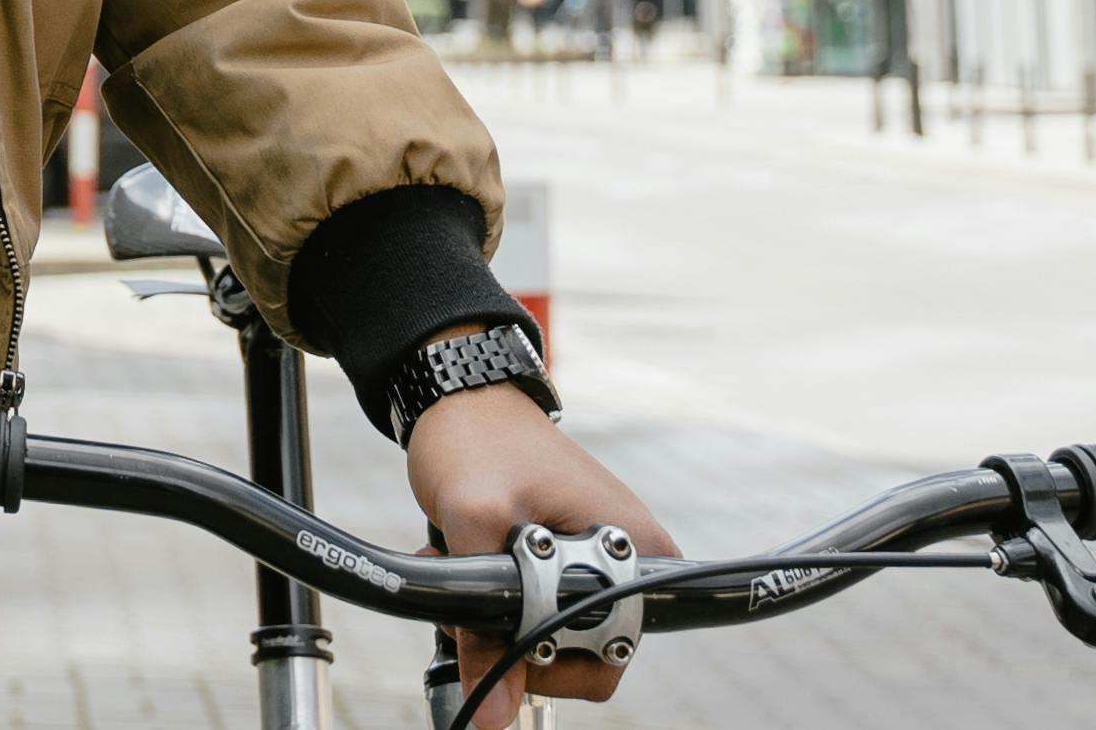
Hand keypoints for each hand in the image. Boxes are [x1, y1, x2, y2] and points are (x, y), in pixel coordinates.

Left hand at [412, 372, 666, 708]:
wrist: (459, 396)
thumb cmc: (479, 440)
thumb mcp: (475, 527)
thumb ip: (484, 626)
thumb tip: (495, 713)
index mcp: (636, 549)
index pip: (611, 654)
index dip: (548, 658)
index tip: (499, 627)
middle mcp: (629, 560)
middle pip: (583, 654)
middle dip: (516, 638)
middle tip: (468, 601)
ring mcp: (597, 561)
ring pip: (550, 634)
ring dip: (496, 618)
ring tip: (459, 564)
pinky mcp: (566, 560)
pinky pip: (537, 609)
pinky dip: (495, 600)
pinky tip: (465, 560)